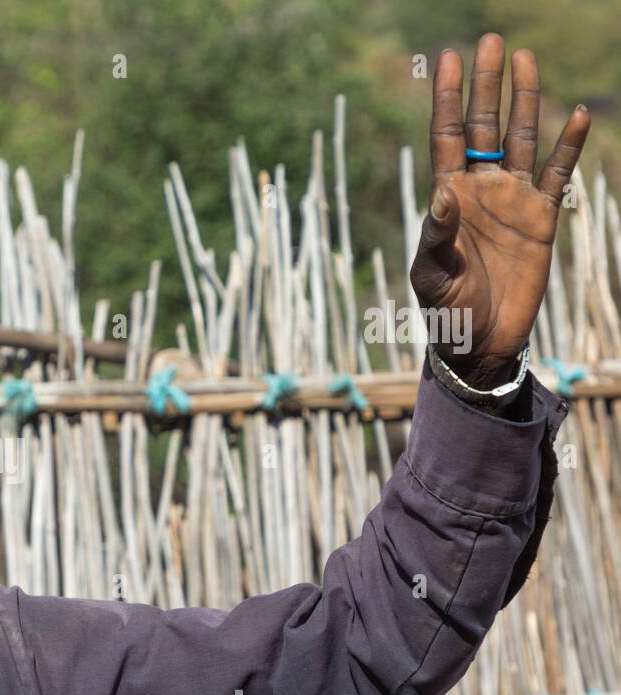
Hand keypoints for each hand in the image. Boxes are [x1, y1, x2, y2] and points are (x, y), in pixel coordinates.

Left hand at [410, 34, 589, 387]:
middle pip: (485, 126)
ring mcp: (513, 199)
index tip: (449, 59)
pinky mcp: (542, 217)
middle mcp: (481, 189)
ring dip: (524, 100)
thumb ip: (436, 237)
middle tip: (492, 40)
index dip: (449, 99)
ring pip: (521, 138)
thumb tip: (442, 196)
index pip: (448, 136)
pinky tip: (576, 114)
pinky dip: (568, 145)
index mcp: (449, 198)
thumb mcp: (433, 276)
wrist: (480, 339)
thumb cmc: (446, 309)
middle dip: (488, 85)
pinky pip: (558, 173)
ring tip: (526, 58)